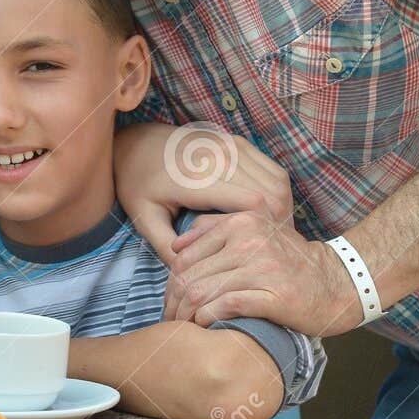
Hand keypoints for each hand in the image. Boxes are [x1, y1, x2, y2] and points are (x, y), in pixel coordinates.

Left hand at [114, 122, 293, 264]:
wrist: (136, 143)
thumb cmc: (139, 184)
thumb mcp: (144, 217)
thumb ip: (165, 246)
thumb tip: (191, 276)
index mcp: (198, 179)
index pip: (253, 204)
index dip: (264, 232)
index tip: (262, 254)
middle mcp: (220, 157)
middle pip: (272, 194)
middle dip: (277, 224)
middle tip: (271, 249)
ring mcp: (232, 146)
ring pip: (277, 182)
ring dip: (281, 209)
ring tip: (271, 234)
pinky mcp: (238, 142)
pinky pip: (272, 170)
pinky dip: (277, 192)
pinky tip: (267, 213)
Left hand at [164, 211, 362, 334]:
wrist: (338, 282)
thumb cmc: (289, 261)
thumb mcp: (255, 231)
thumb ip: (214, 230)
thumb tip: (175, 246)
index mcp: (240, 223)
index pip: (184, 256)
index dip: (169, 283)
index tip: (169, 301)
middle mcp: (249, 241)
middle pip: (189, 276)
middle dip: (173, 303)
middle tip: (171, 320)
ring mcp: (262, 267)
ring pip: (202, 291)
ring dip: (186, 315)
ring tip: (184, 328)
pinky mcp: (274, 294)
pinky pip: (225, 306)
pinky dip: (208, 319)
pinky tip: (205, 326)